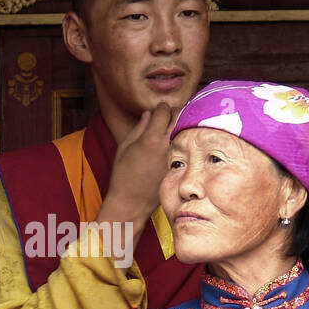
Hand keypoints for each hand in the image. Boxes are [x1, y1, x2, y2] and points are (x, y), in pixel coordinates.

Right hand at [98, 100, 175, 227]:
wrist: (131, 202)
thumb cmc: (123, 175)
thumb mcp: (125, 147)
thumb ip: (139, 128)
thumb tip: (148, 114)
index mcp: (150, 138)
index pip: (163, 110)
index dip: (161, 107)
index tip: (159, 108)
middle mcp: (166, 145)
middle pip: (180, 115)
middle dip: (175, 112)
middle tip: (169, 115)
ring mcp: (176, 155)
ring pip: (186, 130)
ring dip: (181, 125)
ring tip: (175, 128)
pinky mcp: (180, 165)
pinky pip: (186, 146)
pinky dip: (182, 141)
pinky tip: (177, 143)